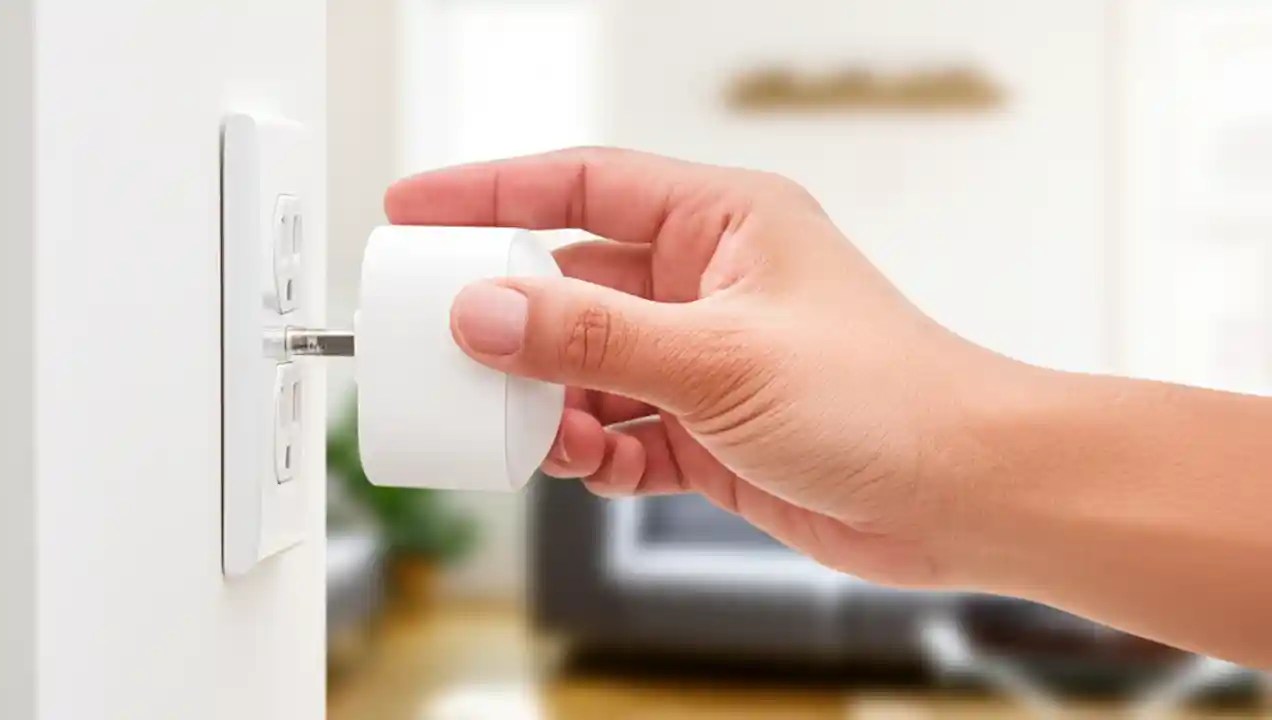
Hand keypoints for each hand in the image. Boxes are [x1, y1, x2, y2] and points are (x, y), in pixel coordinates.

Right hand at [385, 147, 1025, 587]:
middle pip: (573, 281)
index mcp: (720, 222)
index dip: (490, 192)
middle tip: (451, 348)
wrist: (964, 496)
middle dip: (513, 320)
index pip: (580, 185)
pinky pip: (621, 430)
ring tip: (533, 428)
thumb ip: (593, 335)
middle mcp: (708, 282)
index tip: (414, 211)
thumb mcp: (720, 356)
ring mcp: (706, 358)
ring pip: (590, 366)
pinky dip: (595, 450)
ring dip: (553, 400)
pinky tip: (590, 463)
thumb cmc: (887, 398)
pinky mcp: (710, 429)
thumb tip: (486, 311)